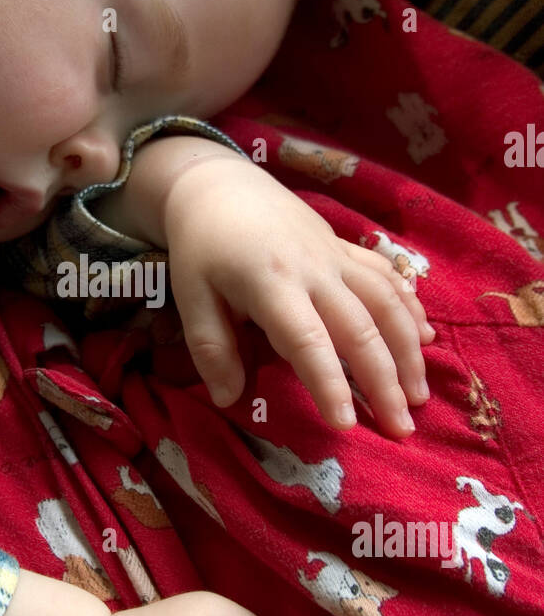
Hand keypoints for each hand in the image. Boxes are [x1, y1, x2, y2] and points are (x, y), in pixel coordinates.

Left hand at [160, 152, 434, 437]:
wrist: (220, 185)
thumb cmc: (203, 247)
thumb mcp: (191, 297)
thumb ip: (211, 349)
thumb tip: (229, 400)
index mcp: (272, 284)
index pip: (308, 342)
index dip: (330, 384)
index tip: (346, 425)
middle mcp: (314, 270)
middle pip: (360, 329)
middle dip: (384, 382)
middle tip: (401, 429)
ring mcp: (337, 257)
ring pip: (386, 303)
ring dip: (408, 351)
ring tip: (419, 395)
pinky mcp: (347, 249)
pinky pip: (389, 278)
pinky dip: (411, 308)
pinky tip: (425, 339)